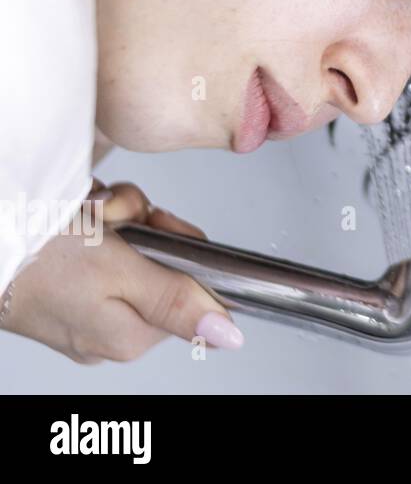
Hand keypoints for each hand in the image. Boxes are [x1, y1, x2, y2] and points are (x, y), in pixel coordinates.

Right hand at [0, 181, 244, 362]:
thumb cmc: (38, 259)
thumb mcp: (119, 272)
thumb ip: (176, 300)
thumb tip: (229, 336)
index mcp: (131, 337)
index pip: (192, 284)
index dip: (178, 243)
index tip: (153, 224)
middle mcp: (111, 330)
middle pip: (163, 260)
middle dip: (143, 225)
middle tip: (112, 217)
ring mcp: (87, 308)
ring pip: (134, 244)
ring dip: (117, 217)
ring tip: (86, 215)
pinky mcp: (67, 286)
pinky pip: (102, 246)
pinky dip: (93, 221)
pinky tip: (74, 217)